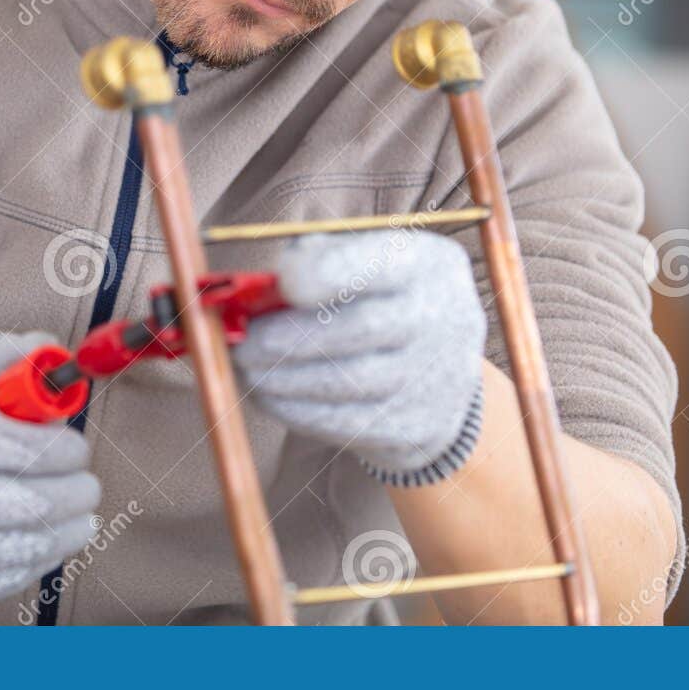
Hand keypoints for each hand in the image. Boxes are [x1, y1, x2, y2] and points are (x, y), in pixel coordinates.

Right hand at [0, 331, 99, 604]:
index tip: (80, 449)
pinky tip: (47, 547)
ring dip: (54, 539)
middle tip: (91, 489)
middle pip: (2, 505)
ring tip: (84, 522)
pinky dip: (23, 569)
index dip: (53, 452)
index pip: (0, 446)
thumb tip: (53, 352)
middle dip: (63, 498)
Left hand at [236, 230, 486, 483]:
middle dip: (290, 335)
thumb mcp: (368, 262)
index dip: (327, 271)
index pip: (380, 263)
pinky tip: (268, 395)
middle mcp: (440, 319)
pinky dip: (295, 410)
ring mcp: (432, 379)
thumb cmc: (384, 300)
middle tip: (245, 340)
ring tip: (248, 366)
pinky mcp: (415, 429)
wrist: (443, 370)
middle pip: (360, 328)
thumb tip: (256, 287)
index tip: (283, 280)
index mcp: (425, 263)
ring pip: (347, 382)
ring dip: (283, 377)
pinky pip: (344, 424)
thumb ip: (319, 260)